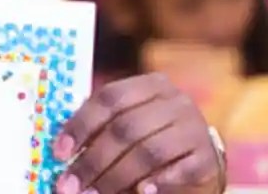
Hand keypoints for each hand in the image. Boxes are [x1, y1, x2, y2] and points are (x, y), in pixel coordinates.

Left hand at [54, 73, 222, 193]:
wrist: (198, 161)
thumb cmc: (151, 140)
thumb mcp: (127, 128)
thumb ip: (101, 131)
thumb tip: (62, 152)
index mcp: (150, 85)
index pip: (110, 98)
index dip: (81, 124)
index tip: (59, 153)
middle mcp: (176, 101)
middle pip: (126, 127)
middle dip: (93, 161)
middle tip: (70, 186)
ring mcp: (195, 127)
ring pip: (149, 151)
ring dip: (116, 177)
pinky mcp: (209, 157)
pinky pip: (180, 170)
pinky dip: (158, 182)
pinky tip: (141, 192)